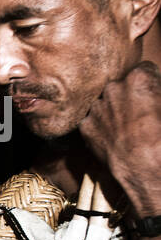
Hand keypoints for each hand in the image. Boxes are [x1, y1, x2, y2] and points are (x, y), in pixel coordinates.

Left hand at [80, 61, 160, 211]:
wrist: (148, 168)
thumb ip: (156, 93)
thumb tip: (153, 96)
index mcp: (139, 78)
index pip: (144, 71)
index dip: (150, 84)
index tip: (153, 95)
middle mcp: (112, 88)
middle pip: (121, 86)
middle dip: (129, 96)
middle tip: (139, 114)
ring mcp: (96, 108)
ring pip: (104, 103)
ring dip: (112, 111)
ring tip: (126, 128)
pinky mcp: (85, 127)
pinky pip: (93, 122)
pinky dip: (101, 127)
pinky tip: (114, 138)